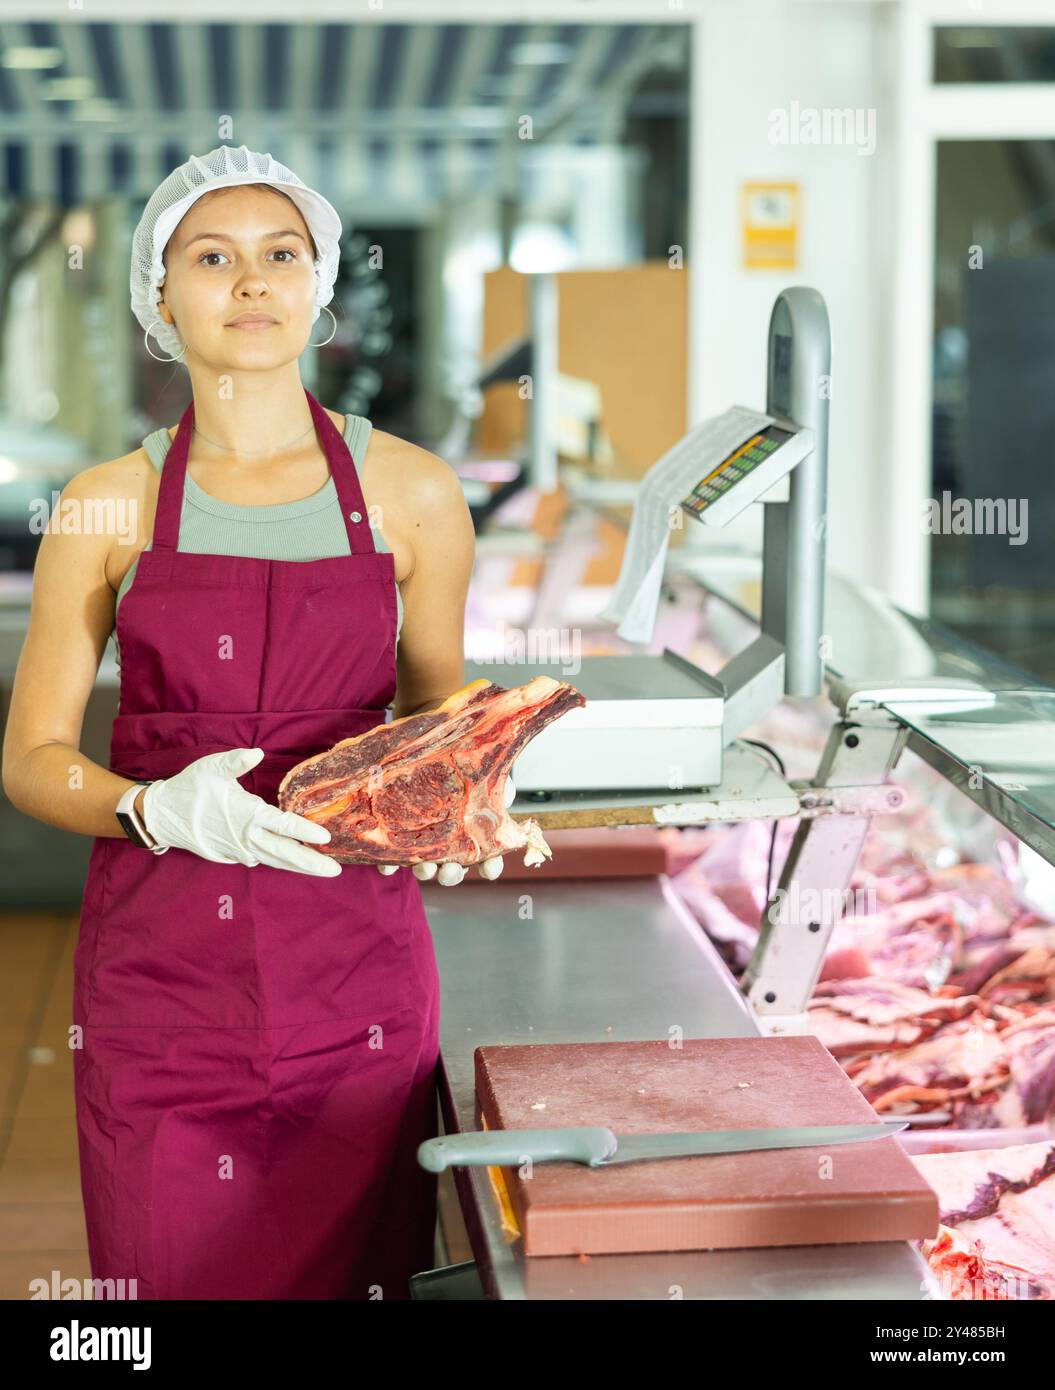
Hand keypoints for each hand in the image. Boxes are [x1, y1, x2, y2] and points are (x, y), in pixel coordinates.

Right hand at [140, 747, 340, 876]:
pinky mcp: (229, 857)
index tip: (326, 837)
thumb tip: (258, 752)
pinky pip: (259, 860)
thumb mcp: (212, 768)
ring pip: (274, 861)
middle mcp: (245, 838)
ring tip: (321, 869)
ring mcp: (237, 851)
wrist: (158, 816)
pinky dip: (277, 862)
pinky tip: (290, 861)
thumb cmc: (188, 788)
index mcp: (246, 816)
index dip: (306, 831)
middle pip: (285, 854)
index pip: (283, 826)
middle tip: (336, 869)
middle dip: (312, 863)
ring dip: (298, 866)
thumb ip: (237, 761)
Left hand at [376, 774, 516, 884]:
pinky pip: (395, 857)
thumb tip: (509, 791)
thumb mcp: (484, 777)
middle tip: (448, 873)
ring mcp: (427, 845)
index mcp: (474, 836)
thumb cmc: (465, 771)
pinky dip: (391, 865)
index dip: (491, 867)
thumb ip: (495, 787)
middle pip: (454, 870)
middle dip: (451, 874)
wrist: (433, 759)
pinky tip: (387, 867)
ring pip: (427, 867)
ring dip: (425, 872)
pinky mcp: (401, 839)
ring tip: (422, 868)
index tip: (489, 871)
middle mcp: (450, 847)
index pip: (489, 859)